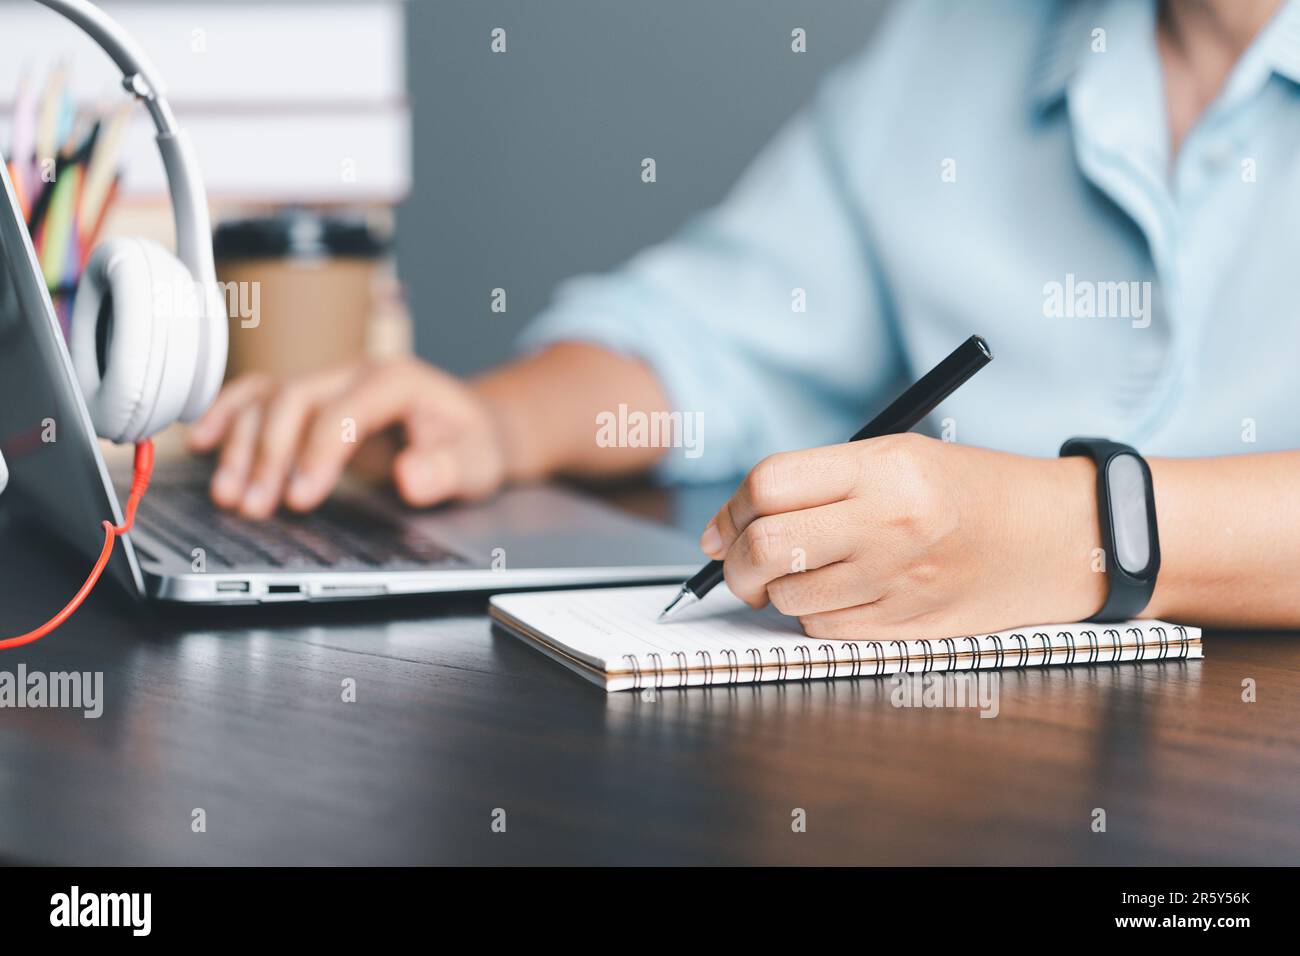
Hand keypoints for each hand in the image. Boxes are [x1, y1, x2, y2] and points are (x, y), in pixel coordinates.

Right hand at [187, 357, 508, 518]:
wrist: (474, 427)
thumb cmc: (473, 443)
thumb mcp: (476, 462)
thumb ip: (446, 469)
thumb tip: (410, 474)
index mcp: (395, 380)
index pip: (341, 411)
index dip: (316, 454)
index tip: (300, 499)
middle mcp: (355, 372)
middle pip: (294, 399)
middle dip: (269, 454)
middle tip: (254, 506)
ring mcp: (330, 382)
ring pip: (269, 398)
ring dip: (242, 445)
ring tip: (228, 494)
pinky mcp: (313, 398)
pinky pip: (260, 395)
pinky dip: (228, 414)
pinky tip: (202, 441)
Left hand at [700, 434, 1106, 639]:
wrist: (1057, 536)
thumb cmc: (969, 489)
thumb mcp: (900, 455)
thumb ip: (818, 482)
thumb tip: (731, 526)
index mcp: (885, 468)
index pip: (770, 485)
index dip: (731, 509)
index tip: (725, 526)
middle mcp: (890, 523)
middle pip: (768, 547)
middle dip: (736, 562)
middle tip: (739, 563)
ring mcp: (900, 580)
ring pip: (789, 597)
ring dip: (778, 591)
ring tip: (804, 573)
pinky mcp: (909, 625)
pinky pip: (824, 629)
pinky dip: (814, 616)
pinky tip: (840, 594)